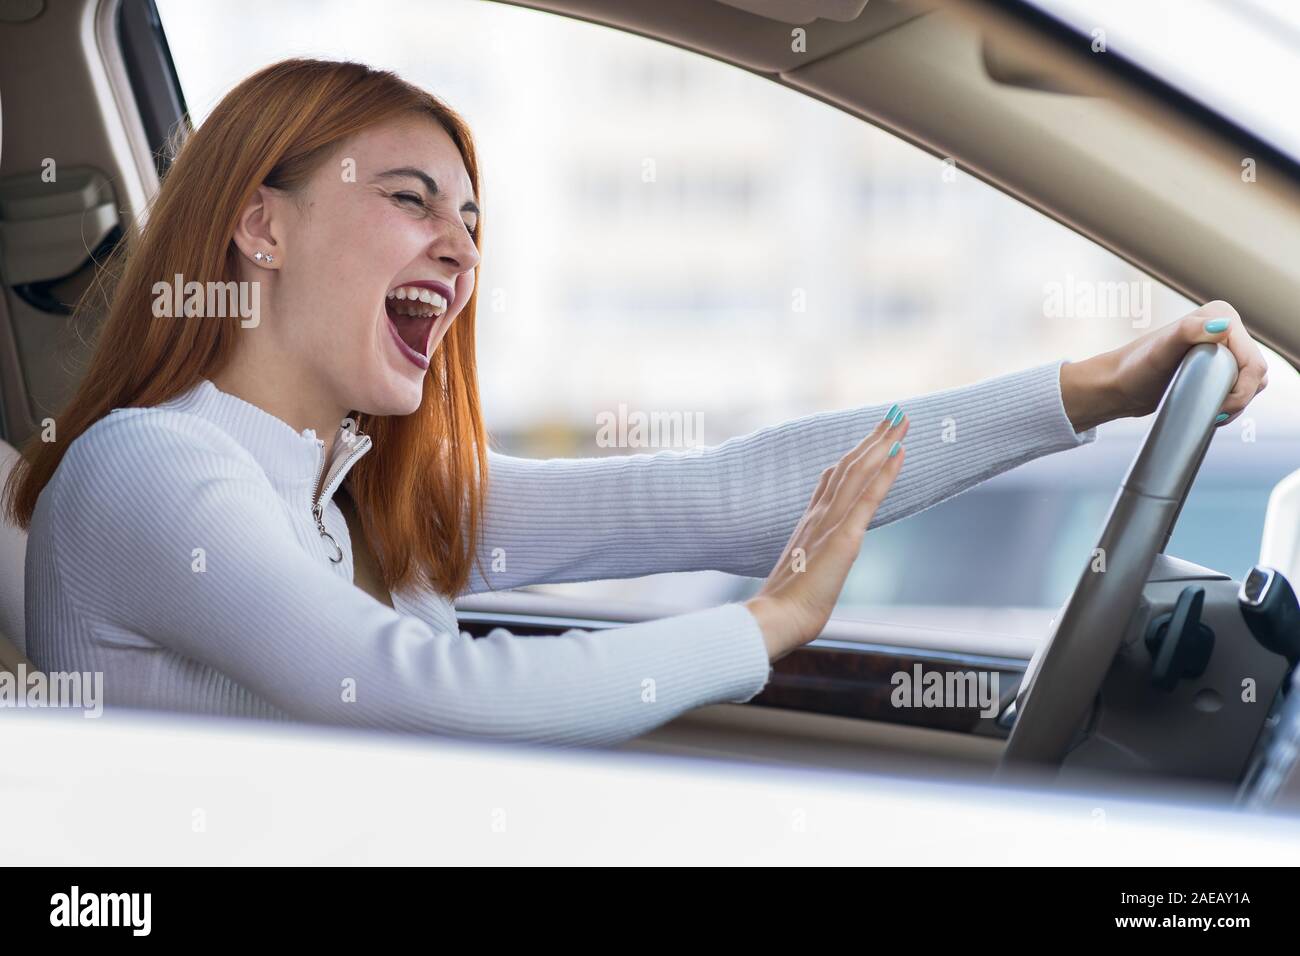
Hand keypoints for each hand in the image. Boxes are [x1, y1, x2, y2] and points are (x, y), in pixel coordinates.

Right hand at [744, 408, 907, 660]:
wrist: (776, 615)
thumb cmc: (786, 605)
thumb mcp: (802, 575)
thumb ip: (810, 562)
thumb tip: (814, 567)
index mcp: (810, 522)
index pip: (833, 479)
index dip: (853, 456)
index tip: (868, 439)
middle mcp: (820, 513)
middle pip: (849, 465)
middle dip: (872, 438)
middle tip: (893, 413)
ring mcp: (831, 521)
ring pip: (859, 471)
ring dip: (882, 442)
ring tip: (900, 419)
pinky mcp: (844, 536)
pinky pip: (868, 496)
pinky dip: (885, 472)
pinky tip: (900, 451)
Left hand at [1060, 300, 1267, 431]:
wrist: (1118, 386)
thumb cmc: (1134, 368)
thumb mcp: (1161, 350)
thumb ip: (1189, 332)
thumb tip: (1223, 326)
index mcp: (1220, 316)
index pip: (1253, 362)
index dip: (1242, 389)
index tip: (1219, 408)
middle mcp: (1224, 328)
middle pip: (1255, 374)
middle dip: (1239, 398)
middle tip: (1213, 414)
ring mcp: (1221, 349)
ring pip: (1250, 384)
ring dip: (1236, 403)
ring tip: (1210, 414)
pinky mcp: (1215, 367)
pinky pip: (1238, 389)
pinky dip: (1230, 404)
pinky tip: (1212, 413)